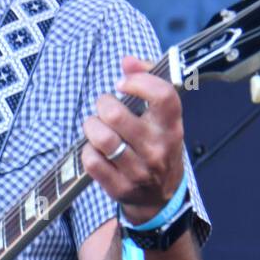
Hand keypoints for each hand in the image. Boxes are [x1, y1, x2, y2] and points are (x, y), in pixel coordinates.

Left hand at [81, 55, 184, 224]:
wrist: (160, 198)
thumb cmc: (158, 147)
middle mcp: (157, 149)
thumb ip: (148, 80)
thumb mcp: (163, 117)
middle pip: (117, 115)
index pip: (162, 95)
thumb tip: (127, 61)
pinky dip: (87, 150)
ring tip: (95, 125)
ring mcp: (138, 171)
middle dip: (103, 105)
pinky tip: (95, 149)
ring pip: (102, 138)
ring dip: (91, 126)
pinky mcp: (119, 187)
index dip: (138, 82)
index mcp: (172, 127)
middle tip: (105, 108)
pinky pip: (92, 161)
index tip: (123, 84)